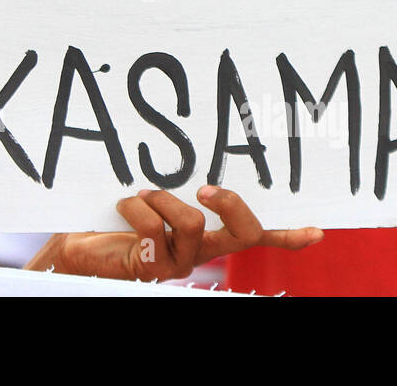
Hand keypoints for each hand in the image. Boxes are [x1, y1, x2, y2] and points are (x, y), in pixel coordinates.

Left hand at [24, 186, 322, 280]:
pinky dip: (135, 207)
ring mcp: (178, 261)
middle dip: (232, 205)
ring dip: (163, 198)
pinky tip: (123, 204)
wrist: (78, 247)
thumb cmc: (117, 211)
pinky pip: (152, 231)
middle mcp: (201, 250)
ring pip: (192, 225)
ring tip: (141, 192)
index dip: (288, 234)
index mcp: (210, 231)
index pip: (258, 234)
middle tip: (207, 188)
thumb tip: (189, 130)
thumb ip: (174, 171)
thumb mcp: (152, 186)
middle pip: (245, 235)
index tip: (318, 231)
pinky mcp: (152, 266)